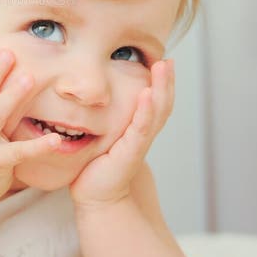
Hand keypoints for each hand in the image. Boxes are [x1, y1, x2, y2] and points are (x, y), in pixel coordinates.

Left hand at [69, 59, 174, 209]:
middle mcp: (143, 134)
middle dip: (166, 80)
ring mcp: (139, 142)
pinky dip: (145, 110)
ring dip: (161, 88)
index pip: (155, 102)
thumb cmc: (95, 166)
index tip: (163, 60)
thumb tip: (88, 95)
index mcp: (138, 129)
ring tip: (162, 66)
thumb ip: (103, 118)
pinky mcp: (130, 152)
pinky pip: (141, 128)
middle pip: (162, 103)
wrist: (96, 197)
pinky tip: (146, 94)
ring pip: (156, 111)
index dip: (161, 83)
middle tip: (168, 59)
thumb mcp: (101, 136)